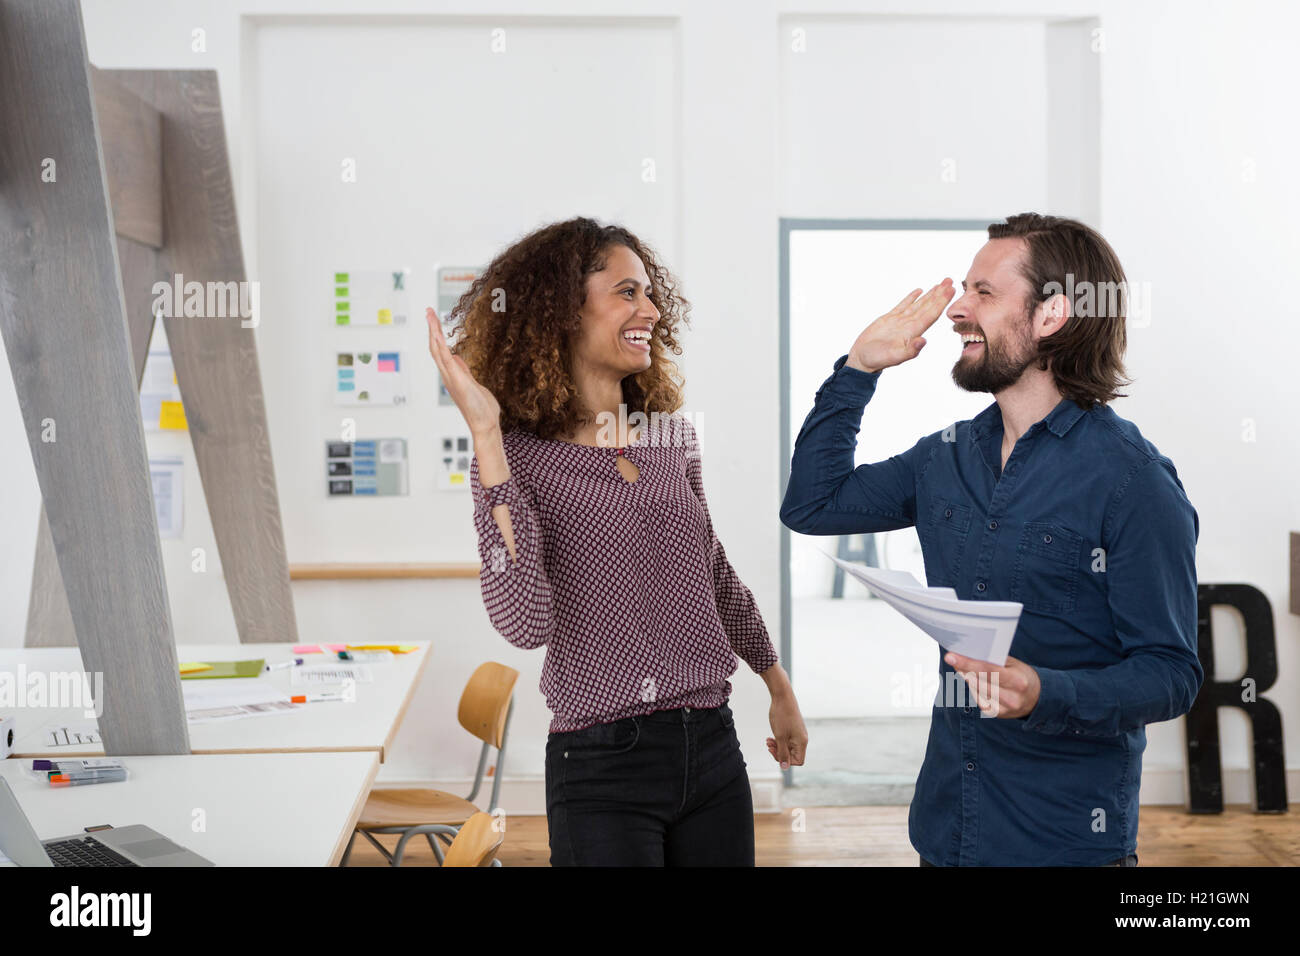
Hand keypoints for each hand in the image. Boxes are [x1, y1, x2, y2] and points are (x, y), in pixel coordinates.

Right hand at [426, 306, 500, 435]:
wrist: (485, 423)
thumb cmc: (481, 407)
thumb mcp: (472, 383)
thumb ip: (463, 370)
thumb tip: (456, 357)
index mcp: (452, 374)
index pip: (441, 350)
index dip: (436, 334)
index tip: (434, 320)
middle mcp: (448, 375)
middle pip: (435, 347)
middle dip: (432, 328)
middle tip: (428, 311)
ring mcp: (451, 377)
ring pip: (437, 350)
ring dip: (433, 331)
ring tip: (430, 315)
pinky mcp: (458, 380)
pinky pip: (446, 359)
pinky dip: (440, 345)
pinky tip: (437, 333)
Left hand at [765, 694, 807, 769]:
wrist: (782, 696)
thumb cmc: (782, 716)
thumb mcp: (780, 737)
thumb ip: (782, 753)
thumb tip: (784, 767)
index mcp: (802, 742)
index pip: (798, 761)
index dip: (786, 760)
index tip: (775, 751)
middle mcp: (802, 738)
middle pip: (792, 755)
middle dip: (779, 752)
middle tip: (768, 745)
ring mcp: (798, 733)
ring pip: (788, 747)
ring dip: (777, 746)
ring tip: (768, 741)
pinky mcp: (793, 728)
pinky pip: (787, 740)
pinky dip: (779, 740)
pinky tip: (771, 737)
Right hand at [846, 279, 955, 372]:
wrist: (862, 360)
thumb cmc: (877, 360)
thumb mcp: (894, 357)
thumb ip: (910, 350)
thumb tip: (924, 340)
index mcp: (913, 332)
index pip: (931, 314)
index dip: (942, 302)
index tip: (952, 290)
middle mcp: (910, 325)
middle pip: (929, 306)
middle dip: (940, 294)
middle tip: (950, 281)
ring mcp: (900, 321)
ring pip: (919, 304)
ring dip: (930, 294)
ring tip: (941, 284)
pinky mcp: (889, 319)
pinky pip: (904, 305)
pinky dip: (912, 297)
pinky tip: (919, 290)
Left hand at [944, 651, 1040, 718]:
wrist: (1037, 698)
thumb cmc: (1022, 676)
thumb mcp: (1014, 665)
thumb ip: (995, 660)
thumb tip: (969, 654)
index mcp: (1018, 681)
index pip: (988, 671)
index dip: (968, 663)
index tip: (951, 657)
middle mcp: (1012, 698)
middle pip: (980, 682)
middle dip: (964, 669)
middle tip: (951, 658)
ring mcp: (1004, 709)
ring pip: (976, 690)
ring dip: (967, 677)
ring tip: (961, 666)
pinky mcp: (996, 714)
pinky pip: (978, 698)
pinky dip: (973, 687)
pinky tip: (972, 680)